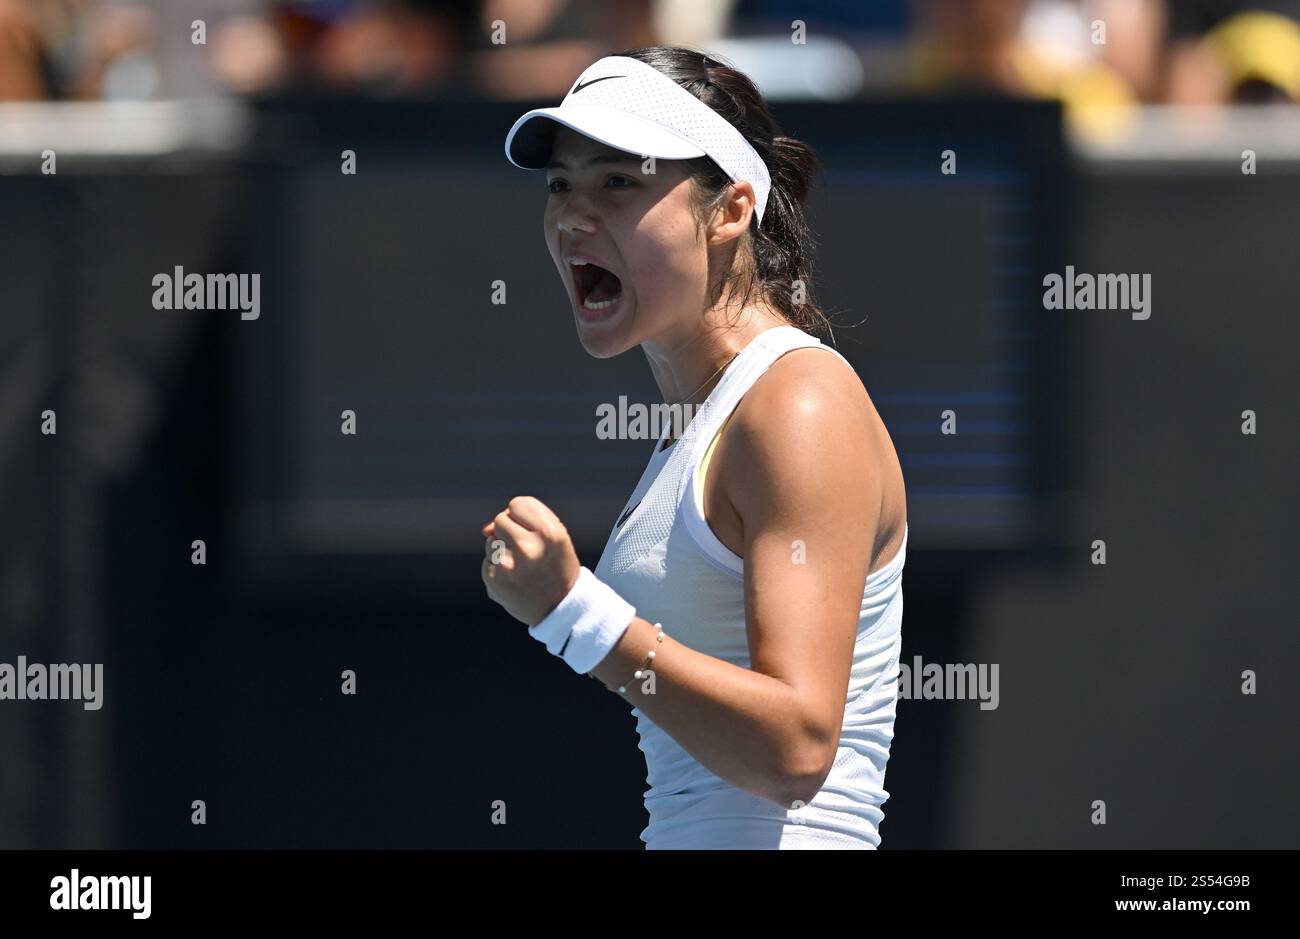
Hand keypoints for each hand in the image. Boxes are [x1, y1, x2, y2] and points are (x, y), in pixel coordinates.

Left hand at [480, 496, 581, 626]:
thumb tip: (485, 528)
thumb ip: (525, 520)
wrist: (560, 609)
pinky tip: (514, 579)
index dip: (523, 517)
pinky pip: (487, 561)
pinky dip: (497, 569)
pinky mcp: (494, 580)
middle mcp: (528, 547)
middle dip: (510, 532)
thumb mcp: (555, 536)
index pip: (517, 504)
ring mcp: (508, 565)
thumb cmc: (557, 567)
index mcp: (549, 532)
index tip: (533, 531)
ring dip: (503, 550)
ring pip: (490, 541)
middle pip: (500, 520)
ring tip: (522, 567)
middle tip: (527, 551)